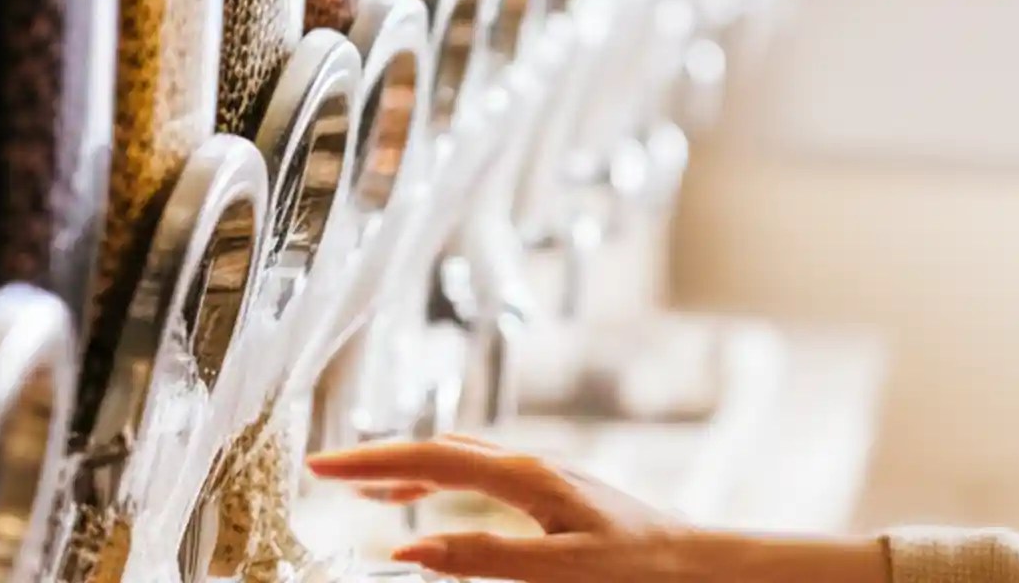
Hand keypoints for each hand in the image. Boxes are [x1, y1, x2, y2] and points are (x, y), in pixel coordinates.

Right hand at [307, 435, 888, 582]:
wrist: (698, 564)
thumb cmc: (640, 568)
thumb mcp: (558, 570)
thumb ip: (483, 556)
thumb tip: (410, 547)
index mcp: (527, 477)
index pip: (431, 458)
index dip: (371, 462)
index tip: (320, 466)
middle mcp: (531, 466)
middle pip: (438, 448)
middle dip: (379, 457)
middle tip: (325, 471)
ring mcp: (542, 476)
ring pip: (459, 458)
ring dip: (409, 468)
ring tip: (366, 488)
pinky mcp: (552, 492)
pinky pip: (482, 476)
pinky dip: (443, 483)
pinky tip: (432, 506)